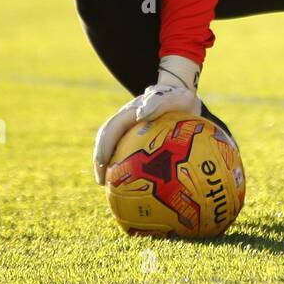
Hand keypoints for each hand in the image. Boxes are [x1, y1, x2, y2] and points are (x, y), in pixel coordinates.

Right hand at [92, 56, 201, 185]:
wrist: (183, 97)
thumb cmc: (178, 98)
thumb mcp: (172, 97)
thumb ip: (157, 102)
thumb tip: (140, 115)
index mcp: (129, 112)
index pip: (111, 129)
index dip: (104, 145)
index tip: (102, 162)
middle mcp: (125, 122)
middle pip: (107, 140)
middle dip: (100, 160)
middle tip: (101, 180)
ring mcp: (130, 130)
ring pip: (114, 148)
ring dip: (108, 166)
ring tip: (109, 186)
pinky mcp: (138, 140)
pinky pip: (128, 155)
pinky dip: (125, 169)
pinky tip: (130, 186)